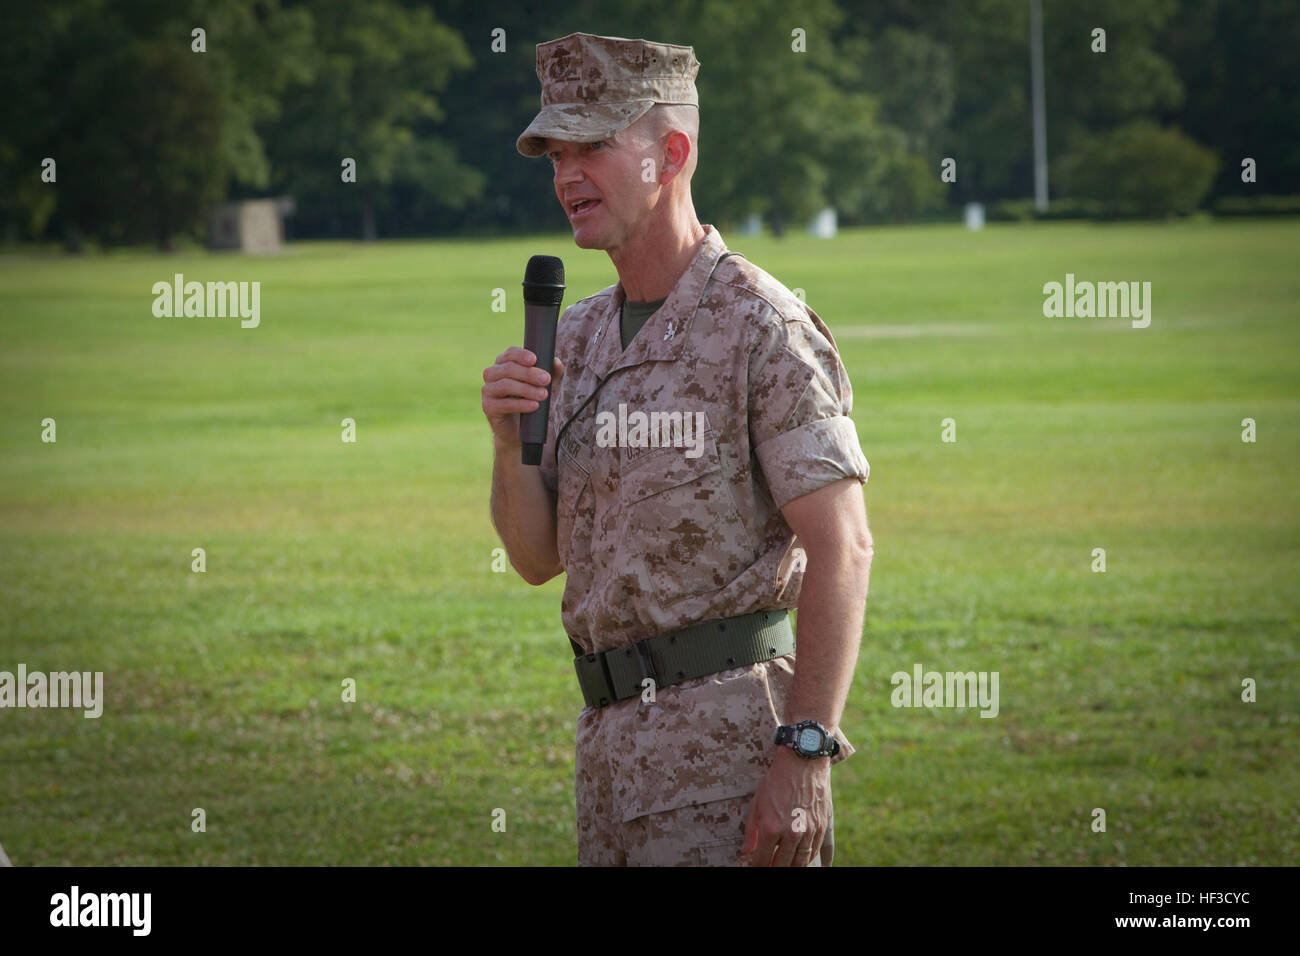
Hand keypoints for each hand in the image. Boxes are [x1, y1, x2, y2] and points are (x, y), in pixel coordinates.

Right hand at [481, 347, 564, 446]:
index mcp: (503, 364)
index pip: (510, 354)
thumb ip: (551, 373)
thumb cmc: (530, 400)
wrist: (519, 429)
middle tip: (546, 379)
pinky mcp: (488, 407)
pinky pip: (504, 404)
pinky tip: (534, 405)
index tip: (534, 359)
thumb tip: (557, 363)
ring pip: (505, 385)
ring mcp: (488, 390)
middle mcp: (492, 374)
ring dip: (527, 389)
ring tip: (543, 395)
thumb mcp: (542, 385)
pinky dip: (521, 404)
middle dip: (529, 373)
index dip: (521, 355)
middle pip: (508, 369)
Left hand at [741, 746, 831, 865]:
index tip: (754, 867)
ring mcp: (808, 831)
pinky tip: (798, 860)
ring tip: (782, 865)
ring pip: (799, 863)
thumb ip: (751, 831)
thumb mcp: (757, 802)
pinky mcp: (820, 827)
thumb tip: (745, 852)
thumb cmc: (776, 780)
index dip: (757, 867)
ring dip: (790, 867)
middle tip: (769, 866)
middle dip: (773, 868)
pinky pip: (813, 852)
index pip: (762, 860)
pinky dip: (805, 860)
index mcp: (771, 827)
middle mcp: (790, 833)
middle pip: (782, 865)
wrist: (802, 762)